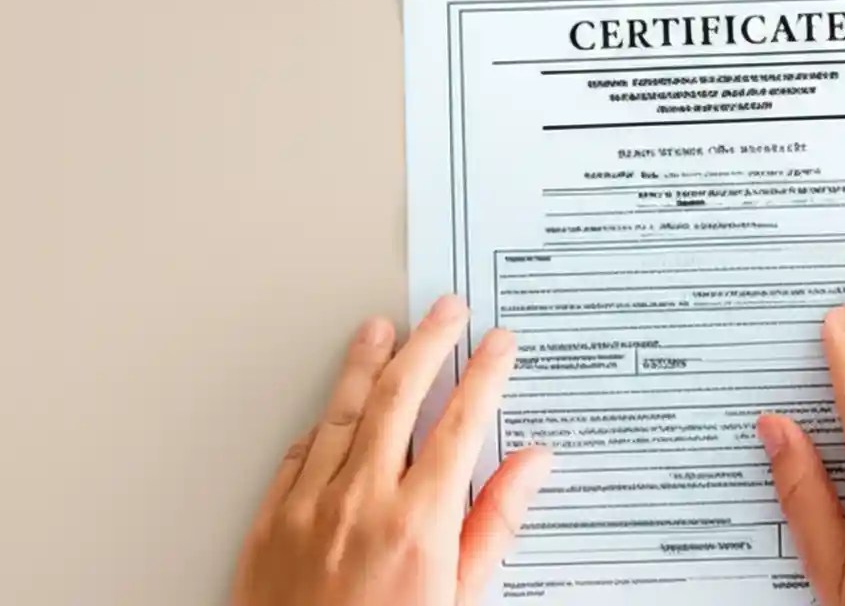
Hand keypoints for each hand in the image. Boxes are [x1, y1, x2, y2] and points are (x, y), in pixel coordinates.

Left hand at [231, 296, 551, 605]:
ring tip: (383, 329)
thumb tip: (532, 466)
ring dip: (367, 362)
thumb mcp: (461, 599)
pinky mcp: (270, 521)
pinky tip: (334, 405)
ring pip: (343, 411)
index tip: (498, 346)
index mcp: (419, 522)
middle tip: (446, 309)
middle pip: (400, 396)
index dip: (484, 375)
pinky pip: (300, 452)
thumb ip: (495, 524)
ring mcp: (309, 506)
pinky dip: (323, 421)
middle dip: (429, 343)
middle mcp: (361, 501)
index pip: (461, 423)